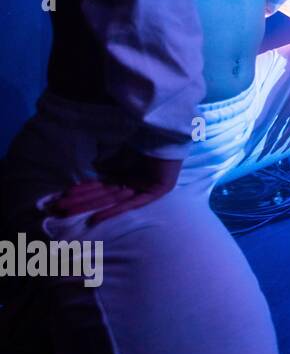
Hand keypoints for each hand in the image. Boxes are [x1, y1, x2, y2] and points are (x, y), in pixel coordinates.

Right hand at [50, 146, 183, 226]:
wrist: (168, 134)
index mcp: (125, 174)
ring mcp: (142, 188)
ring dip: (89, 206)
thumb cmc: (146, 141)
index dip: (81, 192)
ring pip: (110, 199)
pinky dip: (113, 211)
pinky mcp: (154, 192)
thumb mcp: (120, 154)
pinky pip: (131, 204)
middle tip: (57, 209)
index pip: (99, 186)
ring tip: (68, 212)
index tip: (62, 197)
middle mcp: (132, 183)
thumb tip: (92, 170)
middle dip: (79, 202)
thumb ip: (107, 165)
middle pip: (102, 195)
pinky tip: (95, 219)